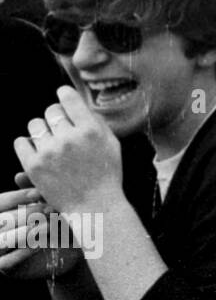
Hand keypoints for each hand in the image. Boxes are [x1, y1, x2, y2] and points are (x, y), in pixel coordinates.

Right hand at [0, 185, 81, 279]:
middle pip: (2, 220)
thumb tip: (19, 176)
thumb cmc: (56, 219)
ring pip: (2, 240)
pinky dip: (23, 252)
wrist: (69, 248)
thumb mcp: (46, 203)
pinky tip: (39, 244)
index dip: (18, 197)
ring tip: (48, 225)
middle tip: (50, 209)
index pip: (0, 202)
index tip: (39, 193)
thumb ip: (33, 190)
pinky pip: (7, 262)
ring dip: (26, 232)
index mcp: (0, 213)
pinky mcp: (6, 267)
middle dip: (27, 213)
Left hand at [13, 87, 123, 216]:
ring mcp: (50, 152)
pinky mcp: (34, 166)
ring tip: (49, 142)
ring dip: (41, 130)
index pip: (68, 98)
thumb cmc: (106, 174)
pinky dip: (27, 144)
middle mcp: (69, 138)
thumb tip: (77, 104)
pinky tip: (38, 150)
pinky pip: (20, 142)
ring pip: (35, 124)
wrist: (95, 205)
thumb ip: (96, 122)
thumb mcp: (112, 144)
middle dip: (55, 116)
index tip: (63, 97)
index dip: (64, 94)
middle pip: (51, 110)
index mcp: (91, 130)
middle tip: (60, 128)